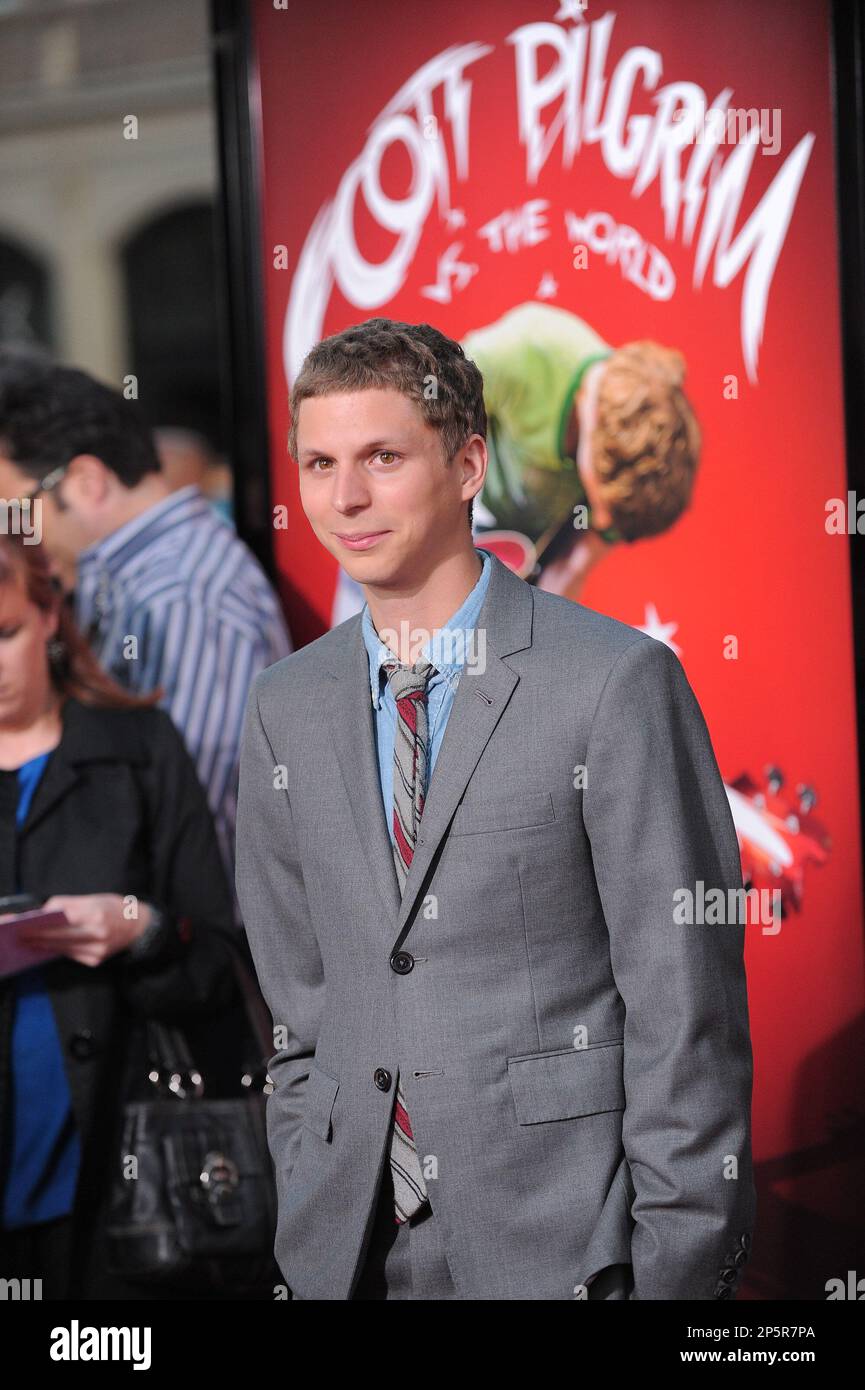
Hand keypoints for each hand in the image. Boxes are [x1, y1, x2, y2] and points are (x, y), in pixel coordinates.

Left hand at [13, 894, 150, 967]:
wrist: (140, 927)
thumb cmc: (115, 908)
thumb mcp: (94, 898)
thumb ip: (69, 904)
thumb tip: (44, 911)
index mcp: (96, 914)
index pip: (61, 920)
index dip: (41, 923)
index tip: (24, 924)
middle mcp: (97, 934)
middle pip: (58, 937)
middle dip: (37, 936)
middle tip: (21, 935)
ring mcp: (97, 950)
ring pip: (62, 949)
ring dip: (44, 945)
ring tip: (30, 941)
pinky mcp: (95, 961)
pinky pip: (71, 955)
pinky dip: (60, 950)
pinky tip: (49, 946)